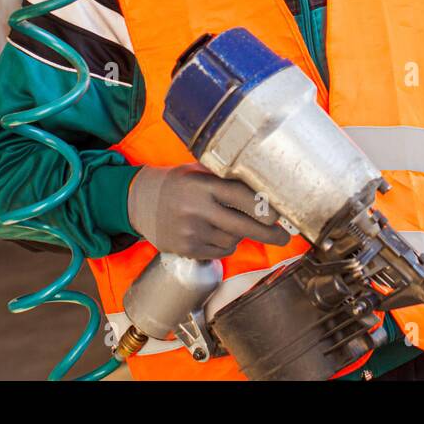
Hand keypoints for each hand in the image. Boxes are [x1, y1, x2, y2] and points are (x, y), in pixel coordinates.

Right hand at [126, 163, 291, 259]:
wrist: (140, 201)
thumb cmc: (177, 183)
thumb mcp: (197, 172)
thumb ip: (224, 179)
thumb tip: (263, 190)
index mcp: (201, 185)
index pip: (238, 196)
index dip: (261, 207)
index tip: (278, 215)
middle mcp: (196, 210)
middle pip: (241, 226)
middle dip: (267, 233)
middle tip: (283, 238)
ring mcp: (190, 233)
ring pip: (231, 240)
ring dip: (239, 234)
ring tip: (229, 222)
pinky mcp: (186, 250)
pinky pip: (219, 252)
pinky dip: (225, 244)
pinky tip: (215, 232)